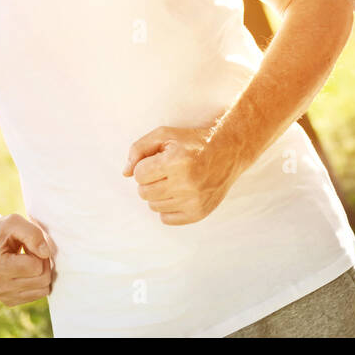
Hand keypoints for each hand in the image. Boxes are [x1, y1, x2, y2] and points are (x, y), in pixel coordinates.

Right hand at [0, 213, 56, 306]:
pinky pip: (39, 294)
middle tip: (31, 252)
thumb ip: (33, 234)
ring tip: (28, 261)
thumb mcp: (15, 221)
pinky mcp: (11, 301)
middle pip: (42, 279)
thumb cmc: (3, 231)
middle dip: (42, 262)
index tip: (28, 245)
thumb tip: (45, 254)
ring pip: (43, 289)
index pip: (35, 266)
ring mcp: (4, 296)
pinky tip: (26, 271)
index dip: (38, 252)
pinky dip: (38, 281)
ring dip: (41, 272)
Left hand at [123, 126, 242, 225]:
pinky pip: (166, 219)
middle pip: (144, 192)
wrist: (229, 152)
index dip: (145, 166)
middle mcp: (186, 183)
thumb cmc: (192, 142)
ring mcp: (194, 201)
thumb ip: (139, 149)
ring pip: (153, 206)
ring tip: (174, 181)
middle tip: (165, 171)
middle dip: (149, 181)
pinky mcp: (198, 213)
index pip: (139, 174)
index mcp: (177, 161)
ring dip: (158, 194)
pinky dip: (168, 207)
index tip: (158, 161)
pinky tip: (179, 194)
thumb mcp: (165, 135)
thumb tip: (125, 173)